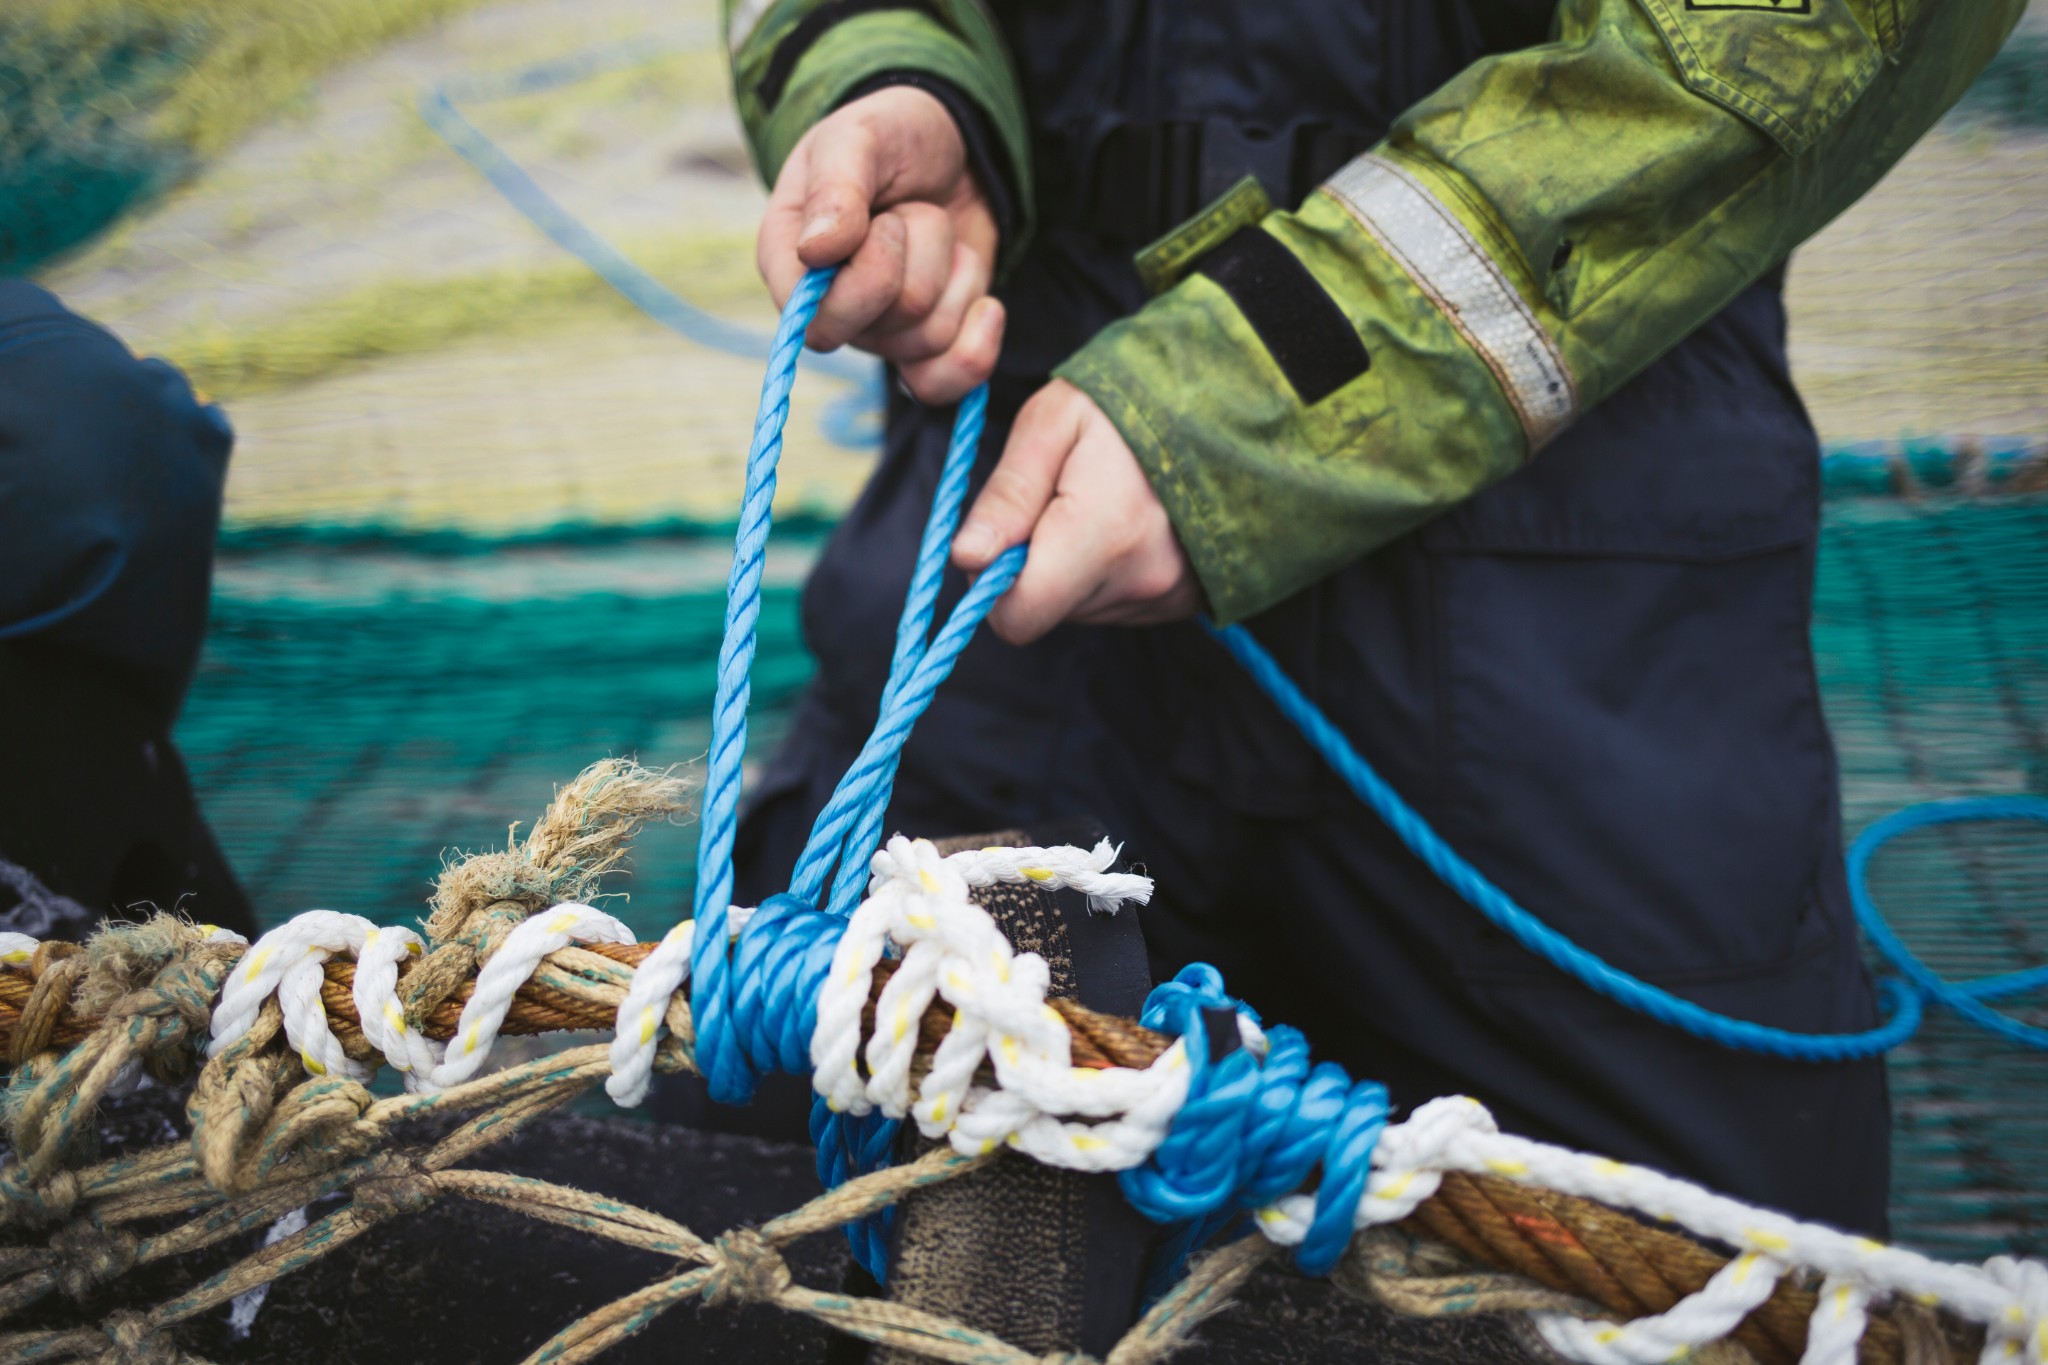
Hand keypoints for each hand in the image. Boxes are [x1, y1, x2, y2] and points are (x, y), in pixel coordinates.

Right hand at [757, 86, 1003, 403]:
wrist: (954, 146)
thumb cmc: (892, 136)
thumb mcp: (860, 137)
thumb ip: (836, 187)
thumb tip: (816, 252)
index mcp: (789, 259)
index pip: (813, 316)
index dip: (865, 277)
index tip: (884, 220)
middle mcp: (827, 306)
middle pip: (879, 329)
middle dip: (918, 263)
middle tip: (910, 215)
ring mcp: (877, 332)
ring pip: (925, 340)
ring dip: (951, 274)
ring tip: (934, 229)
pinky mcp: (924, 347)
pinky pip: (945, 382)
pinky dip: (978, 342)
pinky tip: (987, 305)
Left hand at [951, 381, 1203, 643]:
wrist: (1223, 404)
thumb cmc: (1128, 402)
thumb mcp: (1052, 423)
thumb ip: (1007, 494)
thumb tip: (967, 558)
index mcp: (1103, 534)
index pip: (1018, 616)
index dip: (991, 584)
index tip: (1003, 536)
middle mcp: (1140, 579)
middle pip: (1046, 610)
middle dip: (1033, 565)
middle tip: (1059, 501)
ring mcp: (1168, 595)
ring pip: (1077, 607)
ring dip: (1070, 567)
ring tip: (1100, 504)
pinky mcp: (1185, 601)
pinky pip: (1115, 604)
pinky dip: (1105, 572)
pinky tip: (1125, 522)